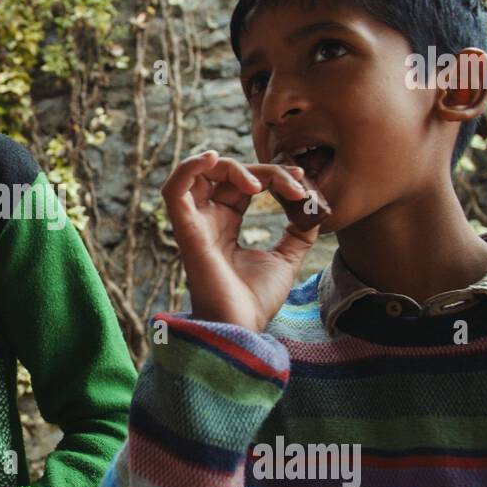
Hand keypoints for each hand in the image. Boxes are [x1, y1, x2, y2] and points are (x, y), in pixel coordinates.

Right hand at [161, 150, 319, 330]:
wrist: (242, 328)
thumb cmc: (255, 300)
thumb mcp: (286, 258)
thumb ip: (297, 231)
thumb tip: (313, 206)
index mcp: (225, 224)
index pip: (243, 184)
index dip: (272, 176)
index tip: (303, 183)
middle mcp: (207, 219)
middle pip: (226, 174)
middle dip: (263, 172)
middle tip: (294, 183)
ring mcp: (194, 223)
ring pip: (199, 173)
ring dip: (231, 166)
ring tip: (259, 183)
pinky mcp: (185, 231)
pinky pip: (173, 190)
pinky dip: (188, 167)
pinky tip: (212, 158)